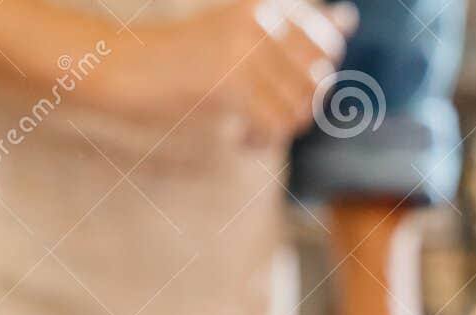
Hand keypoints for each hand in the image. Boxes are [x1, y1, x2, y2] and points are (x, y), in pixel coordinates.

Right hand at [118, 0, 353, 145]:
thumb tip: (350, 18)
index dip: (314, 79)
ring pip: (296, 105)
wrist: (125, 69)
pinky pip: (272, 122)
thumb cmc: (182, 57)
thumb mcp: (241, 33)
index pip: (329, 42)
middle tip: (268, 119)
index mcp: (268, 1)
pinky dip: (262, 139)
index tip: (283, 92)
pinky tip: (241, 139)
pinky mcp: (228, 81)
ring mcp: (245, 48)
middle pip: (317, 78)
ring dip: (278, 129)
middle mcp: (262, 16)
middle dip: (299, 109)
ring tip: (251, 130)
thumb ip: (294, 27)